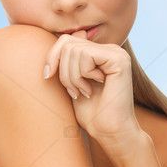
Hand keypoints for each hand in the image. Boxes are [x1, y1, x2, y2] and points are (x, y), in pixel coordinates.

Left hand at [43, 30, 141, 145]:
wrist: (109, 131)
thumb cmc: (90, 112)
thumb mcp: (72, 81)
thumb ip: (69, 60)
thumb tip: (67, 34)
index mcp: (100, 53)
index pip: (67, 40)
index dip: (52, 57)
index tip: (47, 76)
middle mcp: (110, 49)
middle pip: (68, 44)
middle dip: (63, 71)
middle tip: (74, 90)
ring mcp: (116, 53)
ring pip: (75, 50)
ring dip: (72, 77)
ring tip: (84, 91)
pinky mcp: (119, 60)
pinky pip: (86, 56)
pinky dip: (83, 75)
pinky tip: (93, 88)